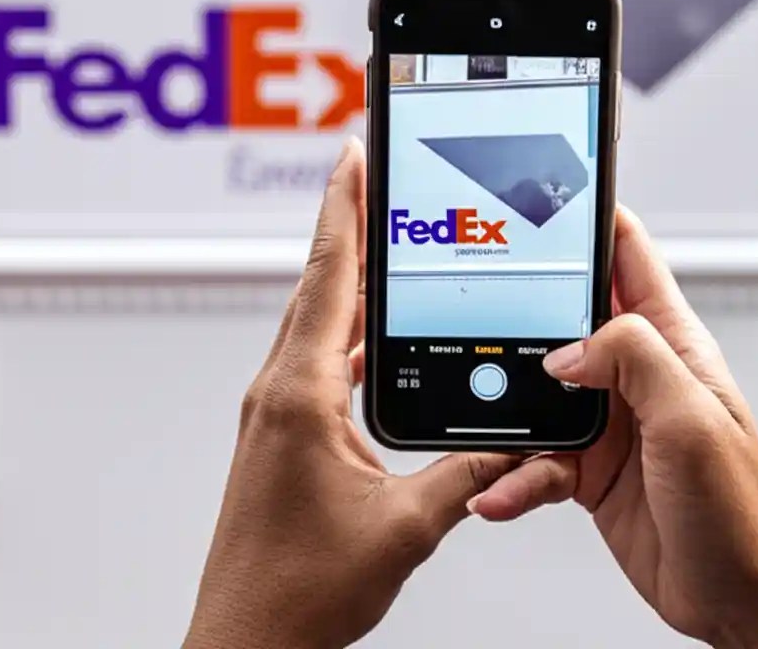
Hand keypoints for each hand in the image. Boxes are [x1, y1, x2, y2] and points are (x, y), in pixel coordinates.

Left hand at [184, 138, 521, 648]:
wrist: (246, 640)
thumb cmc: (295, 592)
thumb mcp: (406, 526)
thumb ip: (466, 472)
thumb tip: (511, 441)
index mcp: (300, 396)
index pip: (328, 277)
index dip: (344, 208)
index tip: (354, 156)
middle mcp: (278, 394)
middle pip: (320, 286)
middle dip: (349, 225)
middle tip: (374, 176)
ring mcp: (276, 415)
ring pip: (318, 325)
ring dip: (349, 279)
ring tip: (384, 241)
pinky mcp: (281, 438)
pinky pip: (318, 364)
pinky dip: (349, 335)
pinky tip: (375, 337)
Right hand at [467, 208, 757, 647]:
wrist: (738, 599)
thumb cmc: (742, 514)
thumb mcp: (692, 418)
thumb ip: (632, 360)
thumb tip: (567, 347)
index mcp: (673, 346)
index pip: (629, 257)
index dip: (590, 218)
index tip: (544, 191)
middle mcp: (638, 378)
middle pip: (564, 322)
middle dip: (519, 320)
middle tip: (475, 318)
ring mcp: (610, 425)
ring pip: (537, 397)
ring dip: (507, 416)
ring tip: (485, 433)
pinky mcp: (588, 471)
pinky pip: (534, 460)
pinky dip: (512, 476)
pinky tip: (502, 491)